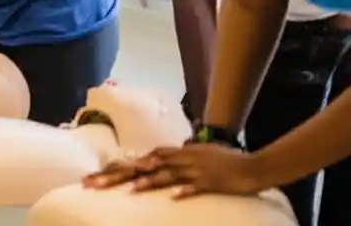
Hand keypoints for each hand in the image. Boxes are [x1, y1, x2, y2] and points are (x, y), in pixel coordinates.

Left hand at [82, 144, 266, 197]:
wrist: (255, 166)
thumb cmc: (228, 162)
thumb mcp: (198, 155)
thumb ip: (179, 157)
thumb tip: (161, 159)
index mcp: (178, 153)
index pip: (143, 158)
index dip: (119, 167)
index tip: (96, 175)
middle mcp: (183, 158)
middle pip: (145, 165)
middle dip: (119, 175)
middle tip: (95, 184)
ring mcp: (196, 169)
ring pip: (167, 175)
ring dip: (149, 182)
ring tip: (130, 190)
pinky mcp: (210, 181)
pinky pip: (194, 187)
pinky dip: (183, 191)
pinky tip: (172, 197)